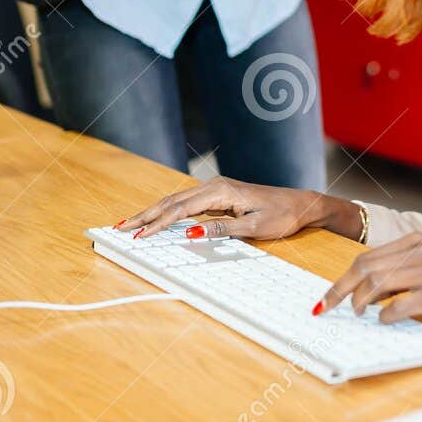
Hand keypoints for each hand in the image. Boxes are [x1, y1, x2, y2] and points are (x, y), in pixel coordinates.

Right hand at [115, 176, 348, 240]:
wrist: (301, 203)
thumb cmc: (282, 215)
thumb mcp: (254, 226)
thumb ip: (221, 229)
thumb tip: (190, 232)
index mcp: (221, 192)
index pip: (180, 209)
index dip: (157, 223)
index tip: (138, 234)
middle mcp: (214, 187)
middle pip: (172, 201)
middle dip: (145, 215)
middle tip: (120, 227)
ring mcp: (216, 190)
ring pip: (177, 201)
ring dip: (153, 212)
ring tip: (130, 223)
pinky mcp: (218, 196)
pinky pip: (187, 204)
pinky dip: (168, 212)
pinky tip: (157, 219)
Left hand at [316, 232, 421, 324]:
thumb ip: (406, 271)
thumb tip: (371, 293)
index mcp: (417, 241)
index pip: (366, 257)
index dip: (341, 278)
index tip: (327, 297)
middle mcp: (421, 251)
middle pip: (364, 267)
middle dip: (339, 290)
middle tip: (326, 308)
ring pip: (377, 283)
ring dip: (360, 302)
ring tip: (358, 316)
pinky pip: (402, 305)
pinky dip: (387, 316)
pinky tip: (385, 321)